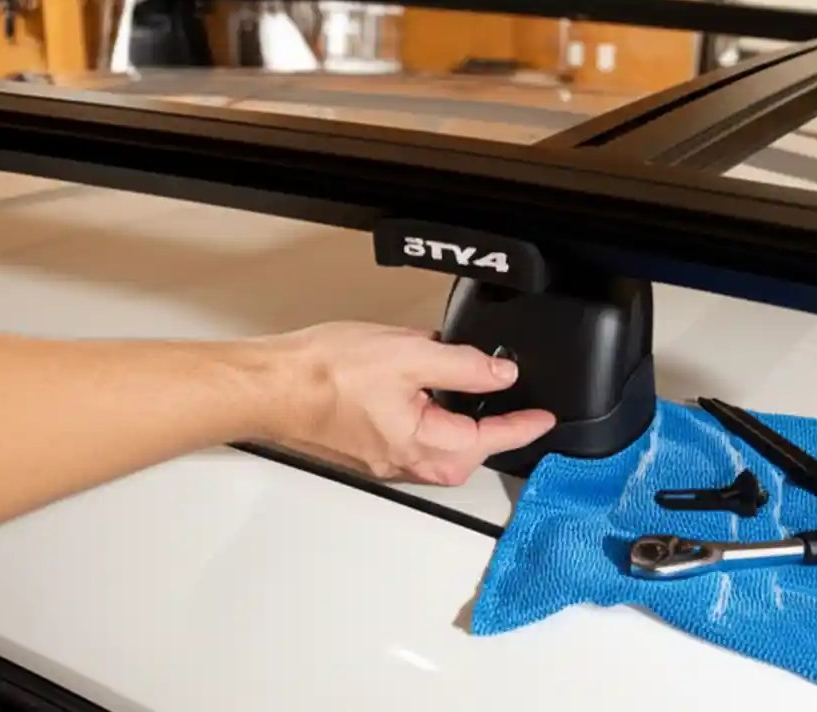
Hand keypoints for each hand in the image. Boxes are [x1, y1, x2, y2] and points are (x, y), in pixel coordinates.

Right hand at [254, 322, 555, 484]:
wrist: (272, 385)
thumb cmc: (325, 375)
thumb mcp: (410, 354)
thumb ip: (464, 365)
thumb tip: (500, 373)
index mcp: (423, 444)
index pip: (490, 438)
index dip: (522, 425)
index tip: (544, 419)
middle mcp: (404, 461)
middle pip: (466, 454)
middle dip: (492, 435)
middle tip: (515, 414)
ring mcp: (383, 459)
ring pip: (438, 449)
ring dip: (460, 427)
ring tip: (471, 398)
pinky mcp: (364, 448)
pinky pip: (411, 439)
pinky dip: (429, 420)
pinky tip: (423, 393)